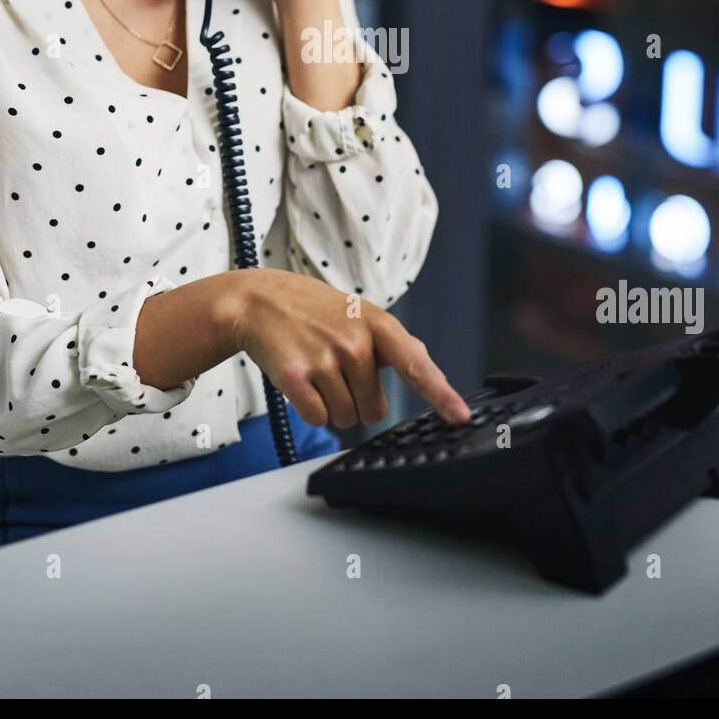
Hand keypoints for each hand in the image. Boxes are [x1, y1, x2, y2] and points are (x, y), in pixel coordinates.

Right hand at [228, 268, 471, 429]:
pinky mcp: (296, 376)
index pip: (416, 364)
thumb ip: (392, 342)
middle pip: (375, 409)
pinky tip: (301, 379)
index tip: (460, 416)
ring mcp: (325, 358)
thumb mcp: (359, 313)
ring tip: (317, 370)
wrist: (258, 300)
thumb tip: (426, 366)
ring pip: (346, 418)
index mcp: (378, 324)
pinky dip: (310, 408)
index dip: (441, 394)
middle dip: (357, 399)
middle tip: (336, 368)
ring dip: (332, 405)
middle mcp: (355, 341)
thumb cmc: (313, 310)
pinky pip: (318, 418)